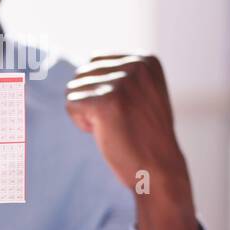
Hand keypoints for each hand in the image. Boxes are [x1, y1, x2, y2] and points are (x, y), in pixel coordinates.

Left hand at [65, 54, 205, 229]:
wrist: (159, 169)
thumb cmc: (145, 135)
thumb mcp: (142, 93)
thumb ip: (122, 73)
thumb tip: (88, 61)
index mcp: (146, 60)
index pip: (95, 60)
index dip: (101, 89)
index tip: (126, 109)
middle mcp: (135, 65)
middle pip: (83, 73)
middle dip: (92, 100)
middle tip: (119, 120)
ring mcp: (121, 82)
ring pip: (73, 88)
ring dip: (87, 112)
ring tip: (115, 126)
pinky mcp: (104, 101)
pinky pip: (70, 104)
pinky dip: (81, 123)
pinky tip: (105, 132)